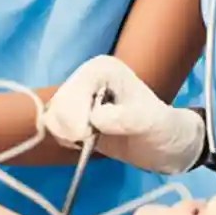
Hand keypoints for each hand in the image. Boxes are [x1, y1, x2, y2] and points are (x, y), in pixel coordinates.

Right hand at [44, 55, 204, 173]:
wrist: (163, 146)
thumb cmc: (161, 128)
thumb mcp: (149, 122)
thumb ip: (124, 118)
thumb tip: (94, 120)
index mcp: (102, 68)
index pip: (73, 90)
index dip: (76, 115)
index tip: (90, 133)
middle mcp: (85, 77)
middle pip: (58, 103)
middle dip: (72, 127)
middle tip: (93, 137)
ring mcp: (76, 96)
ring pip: (52, 116)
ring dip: (68, 134)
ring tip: (93, 137)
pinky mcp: (71, 114)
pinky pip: (53, 127)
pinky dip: (66, 139)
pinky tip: (86, 141)